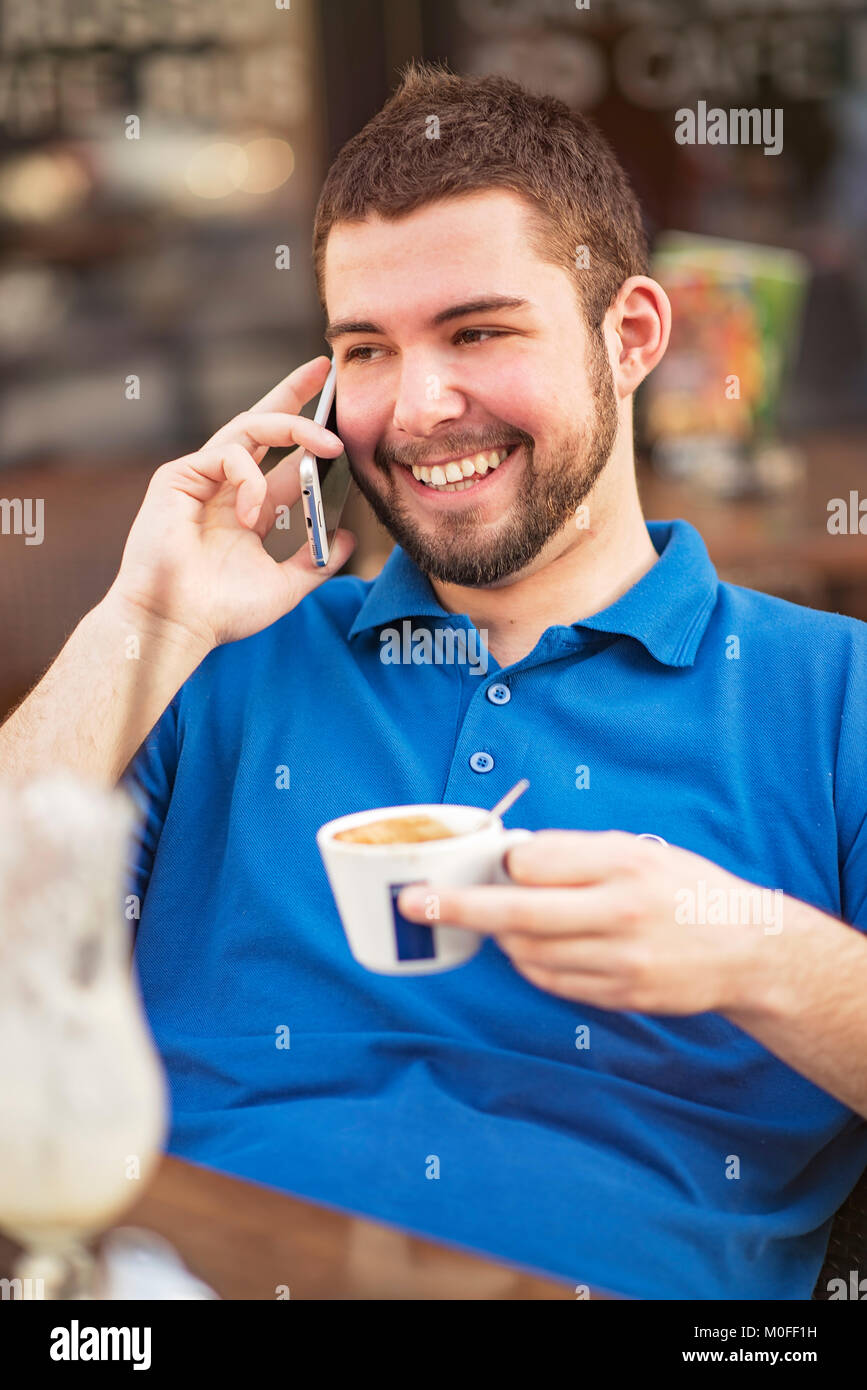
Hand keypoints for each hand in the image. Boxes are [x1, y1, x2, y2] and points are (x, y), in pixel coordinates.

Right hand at [109, 355, 355, 651]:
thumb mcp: (285, 586)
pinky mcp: (178, 477)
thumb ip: (318, 560)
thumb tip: (348, 537)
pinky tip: (251, 513)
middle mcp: (226, 487)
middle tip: (323, 368)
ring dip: (294, 427)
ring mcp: (201, 478)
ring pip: (249, 427)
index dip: (309, 433)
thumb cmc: (221, 611)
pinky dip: (250, 479)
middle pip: (262, 425)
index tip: (340, 414)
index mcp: (249, 507)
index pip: (284, 459)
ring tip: (328, 445)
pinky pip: (227, 455)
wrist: (177, 625)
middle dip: (292, 393)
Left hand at [397, 831, 784, 1013]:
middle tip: (412, 903)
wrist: (748, 949)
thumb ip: (577, 854)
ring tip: (503, 922)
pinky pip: (551, 982)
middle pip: (516, 913)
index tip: (496, 863)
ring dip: (502, 937)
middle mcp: (619, 913)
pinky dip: (531, 964)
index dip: (506, 863)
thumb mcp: (639, 851)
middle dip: (457, 907)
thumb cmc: (685, 889)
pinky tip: (535, 949)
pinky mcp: (619, 995)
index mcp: (623, 864)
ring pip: (527, 953)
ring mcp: (619, 961)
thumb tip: (510, 859)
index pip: (533, 862)